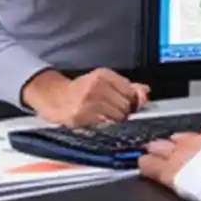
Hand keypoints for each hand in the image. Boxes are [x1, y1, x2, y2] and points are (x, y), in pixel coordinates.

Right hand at [21, 68, 150, 126]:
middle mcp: (97, 86)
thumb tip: (145, 91)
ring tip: (104, 116)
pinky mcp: (83, 116)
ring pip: (118, 117)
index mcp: (103, 75)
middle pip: (126, 105)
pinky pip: (106, 125)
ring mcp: (89, 102)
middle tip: (112, 111)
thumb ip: (127, 86)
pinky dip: (106, 126)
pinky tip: (99, 121)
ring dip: (115, 120)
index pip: (130, 91)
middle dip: (123, 111)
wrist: (54, 97)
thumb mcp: (103, 82)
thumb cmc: (80, 90)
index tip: (126, 103)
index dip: (131, 101)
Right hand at [138, 126, 200, 190]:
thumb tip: (176, 182)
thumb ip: (177, 182)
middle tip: (152, 147)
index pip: (152, 165)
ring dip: (178, 138)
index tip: (142, 162)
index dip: (146, 163)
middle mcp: (183, 153)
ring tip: (174, 139)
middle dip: (157, 147)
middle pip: (163, 147)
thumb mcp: (188, 192)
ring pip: (184, 136)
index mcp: (173, 172)